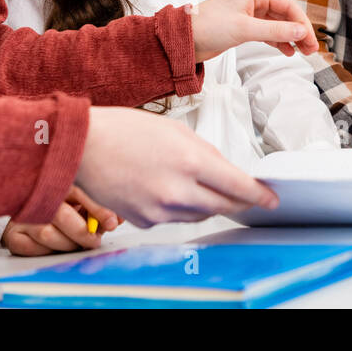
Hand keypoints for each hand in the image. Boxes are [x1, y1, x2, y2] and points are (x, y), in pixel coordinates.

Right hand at [2, 185, 119, 255]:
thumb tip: (118, 218)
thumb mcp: (82, 200)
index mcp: (58, 180)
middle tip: (94, 239)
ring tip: (77, 242)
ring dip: (68, 243)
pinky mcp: (13, 234)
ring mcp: (22, 215)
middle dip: (83, 232)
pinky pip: (32, 248)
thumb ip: (99, 209)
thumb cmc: (61, 204)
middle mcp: (37, 195)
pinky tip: (55, 245)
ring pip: (48, 234)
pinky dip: (48, 251)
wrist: (25, 206)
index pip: (79, 191)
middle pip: (61, 215)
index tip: (112, 222)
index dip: (98, 209)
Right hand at [77, 106, 278, 227]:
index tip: (270, 199)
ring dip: (207, 203)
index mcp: (190, 162)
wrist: (81, 147)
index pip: (238, 186)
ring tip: (195, 183)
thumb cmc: (122, 130)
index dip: (259, 195)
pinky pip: (173, 218)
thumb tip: (224, 170)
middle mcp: (177, 191)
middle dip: (238, 201)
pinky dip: (178, 207)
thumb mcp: (174, 129)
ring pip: (200, 214)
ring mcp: (160, 210)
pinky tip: (165, 188)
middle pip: (224, 206)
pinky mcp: (144, 221)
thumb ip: (204, 151)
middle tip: (245, 196)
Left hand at [189, 0, 318, 61]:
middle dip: (299, 31)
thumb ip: (276, 30)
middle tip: (311, 49)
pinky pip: (268, 32)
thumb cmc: (208, 26)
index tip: (310, 39)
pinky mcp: (244, 27)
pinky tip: (287, 50)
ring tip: (302, 52)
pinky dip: (279, 41)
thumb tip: (301, 31)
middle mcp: (254, 0)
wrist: (184, 39)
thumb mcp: (245, 28)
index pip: (288, 5)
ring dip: (291, 37)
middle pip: (286, 15)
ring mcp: (250, 14)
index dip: (302, 23)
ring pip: (278, 24)